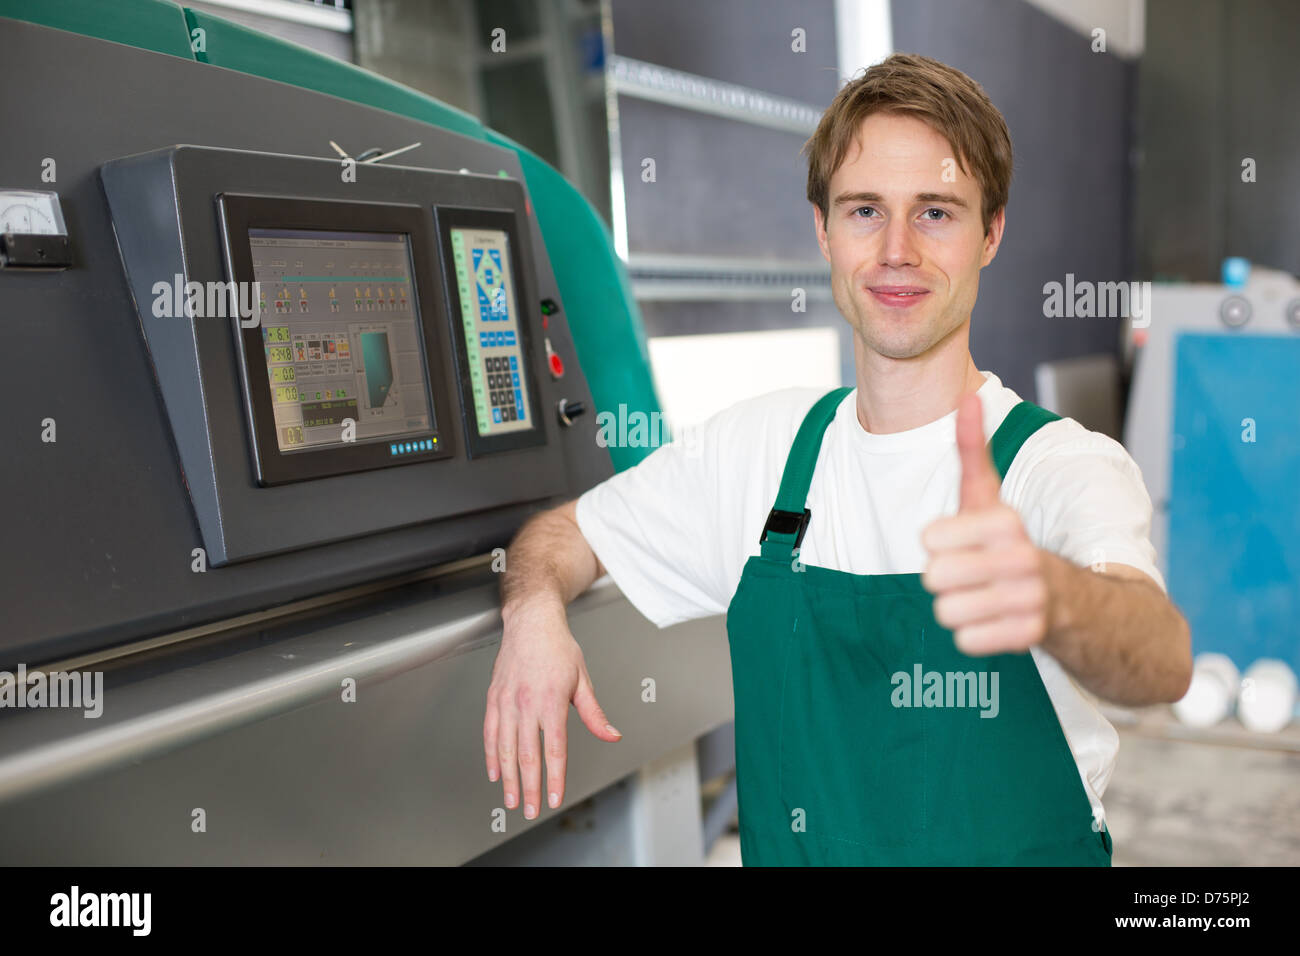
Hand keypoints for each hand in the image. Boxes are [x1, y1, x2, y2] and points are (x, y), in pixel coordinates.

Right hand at [483, 600, 620, 818]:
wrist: (531, 621)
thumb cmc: (558, 648)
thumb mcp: (582, 679)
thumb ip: (594, 714)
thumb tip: (612, 735)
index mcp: (551, 701)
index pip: (554, 750)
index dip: (554, 779)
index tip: (554, 799)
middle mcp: (526, 703)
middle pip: (526, 755)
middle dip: (528, 787)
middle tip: (529, 811)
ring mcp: (506, 701)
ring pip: (505, 748)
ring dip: (508, 778)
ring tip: (510, 800)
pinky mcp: (493, 697)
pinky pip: (490, 732)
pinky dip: (491, 755)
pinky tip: (495, 772)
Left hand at [920, 392, 1049, 654]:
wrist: (1076, 601)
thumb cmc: (1011, 543)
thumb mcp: (990, 496)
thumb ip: (972, 449)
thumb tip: (965, 396)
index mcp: (1007, 522)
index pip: (930, 539)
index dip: (936, 543)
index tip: (958, 541)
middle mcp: (1023, 559)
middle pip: (933, 577)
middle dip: (944, 578)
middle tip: (969, 574)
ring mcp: (1029, 599)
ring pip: (946, 612)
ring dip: (957, 608)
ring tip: (981, 597)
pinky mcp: (1030, 636)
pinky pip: (966, 641)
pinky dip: (973, 635)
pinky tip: (993, 620)